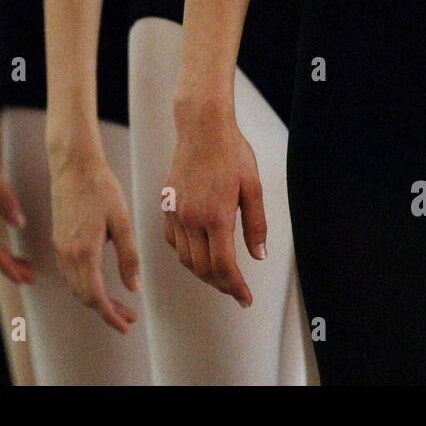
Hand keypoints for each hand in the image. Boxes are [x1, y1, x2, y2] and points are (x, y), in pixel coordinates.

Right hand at [49, 140, 139, 332]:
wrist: (73, 165)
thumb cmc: (101, 188)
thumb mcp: (122, 222)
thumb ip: (128, 257)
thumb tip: (133, 288)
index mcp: (84, 251)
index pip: (95, 297)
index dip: (110, 316)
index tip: (126, 326)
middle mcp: (67, 253)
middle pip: (84, 296)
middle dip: (106, 311)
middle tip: (129, 317)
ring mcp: (59, 246)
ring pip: (75, 286)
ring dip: (95, 299)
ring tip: (119, 302)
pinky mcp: (58, 239)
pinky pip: (69, 273)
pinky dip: (84, 285)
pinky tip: (100, 281)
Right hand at [164, 108, 265, 306]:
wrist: (202, 127)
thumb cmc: (231, 153)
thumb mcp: (253, 187)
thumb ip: (256, 225)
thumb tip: (258, 255)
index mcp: (216, 215)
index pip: (224, 266)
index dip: (235, 287)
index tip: (245, 298)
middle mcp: (192, 218)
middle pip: (203, 268)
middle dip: (221, 284)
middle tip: (236, 289)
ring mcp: (176, 212)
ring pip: (186, 258)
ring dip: (203, 273)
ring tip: (220, 275)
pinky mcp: (167, 205)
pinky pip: (173, 241)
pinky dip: (186, 254)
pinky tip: (199, 252)